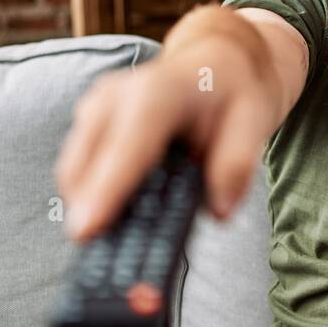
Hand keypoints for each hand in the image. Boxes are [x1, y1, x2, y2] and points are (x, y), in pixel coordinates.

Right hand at [54, 42, 275, 240]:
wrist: (216, 60)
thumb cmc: (235, 93)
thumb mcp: (254, 122)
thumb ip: (237, 166)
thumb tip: (219, 213)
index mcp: (159, 92)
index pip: (129, 145)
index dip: (106, 190)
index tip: (86, 232)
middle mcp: (116, 95)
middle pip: (85, 163)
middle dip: (88, 214)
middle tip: (111, 265)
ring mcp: (96, 106)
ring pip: (73, 171)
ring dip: (88, 209)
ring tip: (120, 246)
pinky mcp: (88, 122)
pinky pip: (78, 169)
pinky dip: (91, 198)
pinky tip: (120, 218)